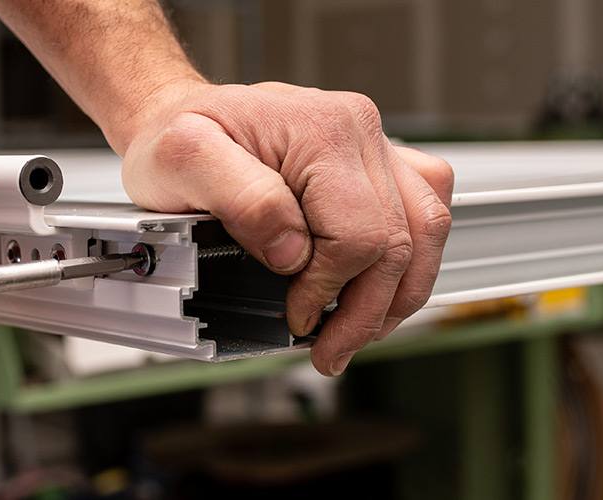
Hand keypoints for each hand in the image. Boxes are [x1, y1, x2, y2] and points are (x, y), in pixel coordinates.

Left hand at [120, 82, 453, 375]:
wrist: (175, 114)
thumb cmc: (176, 136)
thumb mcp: (183, 161)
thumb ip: (244, 202)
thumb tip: (292, 252)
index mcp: (322, 131)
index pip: (358, 237)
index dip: (329, 291)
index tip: (296, 317)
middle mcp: (359, 131)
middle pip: (401, 242)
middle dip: (367, 312)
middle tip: (332, 350)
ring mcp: (373, 145)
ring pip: (427, 230)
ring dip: (398, 294)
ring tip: (359, 331)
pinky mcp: (376, 161)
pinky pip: (425, 211)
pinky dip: (411, 259)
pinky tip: (379, 287)